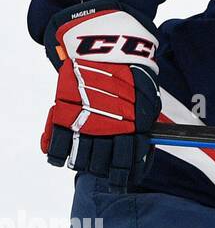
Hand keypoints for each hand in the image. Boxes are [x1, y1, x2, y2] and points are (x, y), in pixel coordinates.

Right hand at [41, 0, 160, 186]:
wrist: (103, 47)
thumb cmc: (128, 72)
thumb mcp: (146, 97)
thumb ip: (143, 123)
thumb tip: (144, 146)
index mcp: (133, 125)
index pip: (130, 161)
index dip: (127, 174)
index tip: (125, 180)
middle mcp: (108, 127)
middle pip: (104, 164)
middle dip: (105, 170)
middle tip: (104, 170)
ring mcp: (84, 122)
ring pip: (81, 159)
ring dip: (83, 163)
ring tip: (85, 161)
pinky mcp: (63, 114)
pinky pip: (56, 145)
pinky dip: (57, 154)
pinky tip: (60, 156)